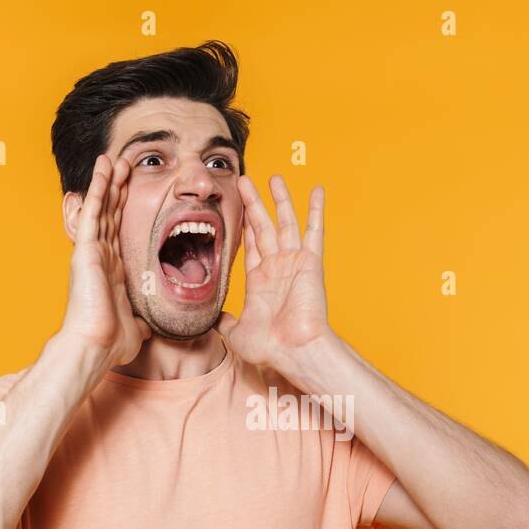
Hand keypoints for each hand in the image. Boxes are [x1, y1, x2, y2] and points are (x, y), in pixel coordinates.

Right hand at [60, 154, 150, 367]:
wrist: (95, 346)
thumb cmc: (111, 342)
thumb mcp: (135, 328)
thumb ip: (141, 322)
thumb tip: (149, 328)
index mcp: (113, 271)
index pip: (121, 232)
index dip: (126, 211)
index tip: (133, 192)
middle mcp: (101, 257)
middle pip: (110, 214)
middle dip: (118, 189)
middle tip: (125, 164)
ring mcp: (92, 251)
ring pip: (101, 207)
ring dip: (108, 182)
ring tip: (114, 158)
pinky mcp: (86, 248)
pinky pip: (93, 211)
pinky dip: (98, 188)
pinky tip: (103, 169)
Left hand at [217, 174, 332, 375]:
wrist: (294, 351)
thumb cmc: (270, 347)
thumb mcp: (236, 333)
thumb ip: (223, 321)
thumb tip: (211, 318)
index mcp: (260, 282)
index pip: (251, 245)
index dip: (244, 225)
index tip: (237, 207)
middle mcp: (277, 268)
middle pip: (264, 227)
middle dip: (254, 204)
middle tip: (245, 180)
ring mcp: (294, 263)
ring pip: (285, 222)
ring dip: (279, 199)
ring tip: (273, 177)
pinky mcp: (310, 262)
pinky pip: (314, 231)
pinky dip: (316, 210)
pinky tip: (317, 190)